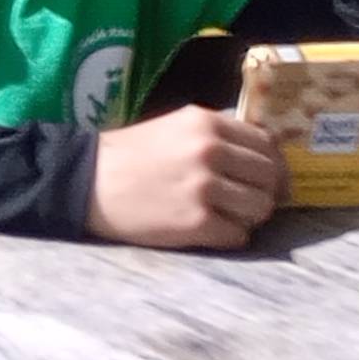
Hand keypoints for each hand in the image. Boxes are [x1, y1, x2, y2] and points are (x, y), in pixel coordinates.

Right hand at [85, 103, 282, 248]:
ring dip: (249, 216)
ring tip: (226, 216)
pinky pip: (238, 235)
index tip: (266, 178)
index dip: (272, 164)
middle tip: (246, 201)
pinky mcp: (195, 223)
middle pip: (269, 177)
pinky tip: (209, 229)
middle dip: (264, 192)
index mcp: (207, 123)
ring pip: (260, 208)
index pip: (267, 144)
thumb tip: (264, 158)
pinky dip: (229, 236)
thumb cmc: (130, 154)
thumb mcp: (176, 127)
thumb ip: (217, 136)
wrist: (86, 181)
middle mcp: (210, 151)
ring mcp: (204, 188)